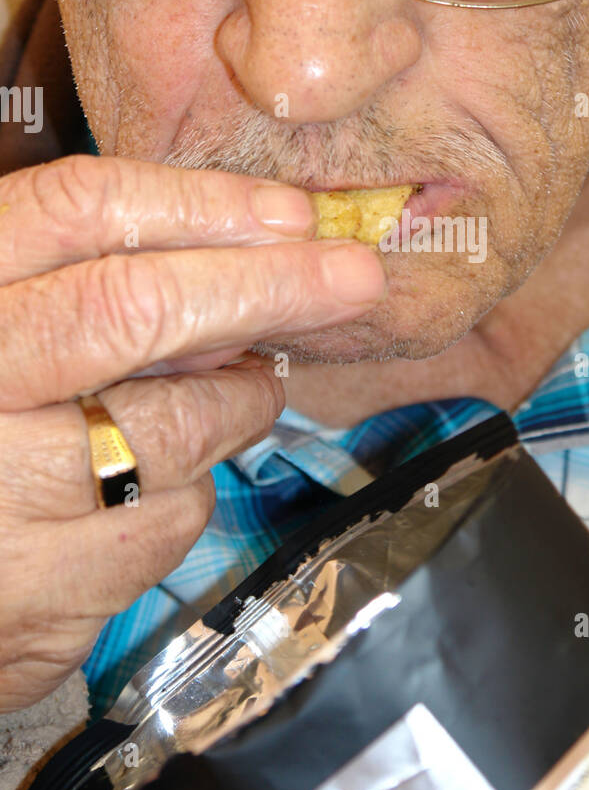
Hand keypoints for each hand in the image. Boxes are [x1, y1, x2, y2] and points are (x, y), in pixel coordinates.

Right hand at [0, 155, 385, 710]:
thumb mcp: (8, 333)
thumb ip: (92, 287)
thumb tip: (248, 263)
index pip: (77, 211)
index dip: (199, 203)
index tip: (289, 214)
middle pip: (135, 306)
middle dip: (267, 285)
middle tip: (353, 278)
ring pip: (176, 423)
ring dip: (236, 408)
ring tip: (230, 403)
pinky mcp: (38, 585)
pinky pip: (169, 522)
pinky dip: (187, 500)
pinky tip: (150, 493)